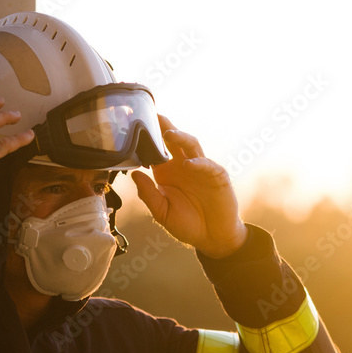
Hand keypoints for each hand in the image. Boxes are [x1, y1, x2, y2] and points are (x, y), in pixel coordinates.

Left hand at [130, 115, 247, 258]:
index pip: (155, 150)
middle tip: (153, 115)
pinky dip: (198, 163)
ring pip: (191, 145)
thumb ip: (148, 195)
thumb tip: (135, 174)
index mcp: (167, 172)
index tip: (134, 127)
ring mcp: (201, 169)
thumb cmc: (188, 224)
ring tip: (168, 133)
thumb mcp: (162, 213)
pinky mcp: (217, 176)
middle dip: (164, 127)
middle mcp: (183, 166)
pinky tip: (187, 164)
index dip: (147, 139)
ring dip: (181, 137)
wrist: (213, 238)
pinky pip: (208, 165)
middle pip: (174, 140)